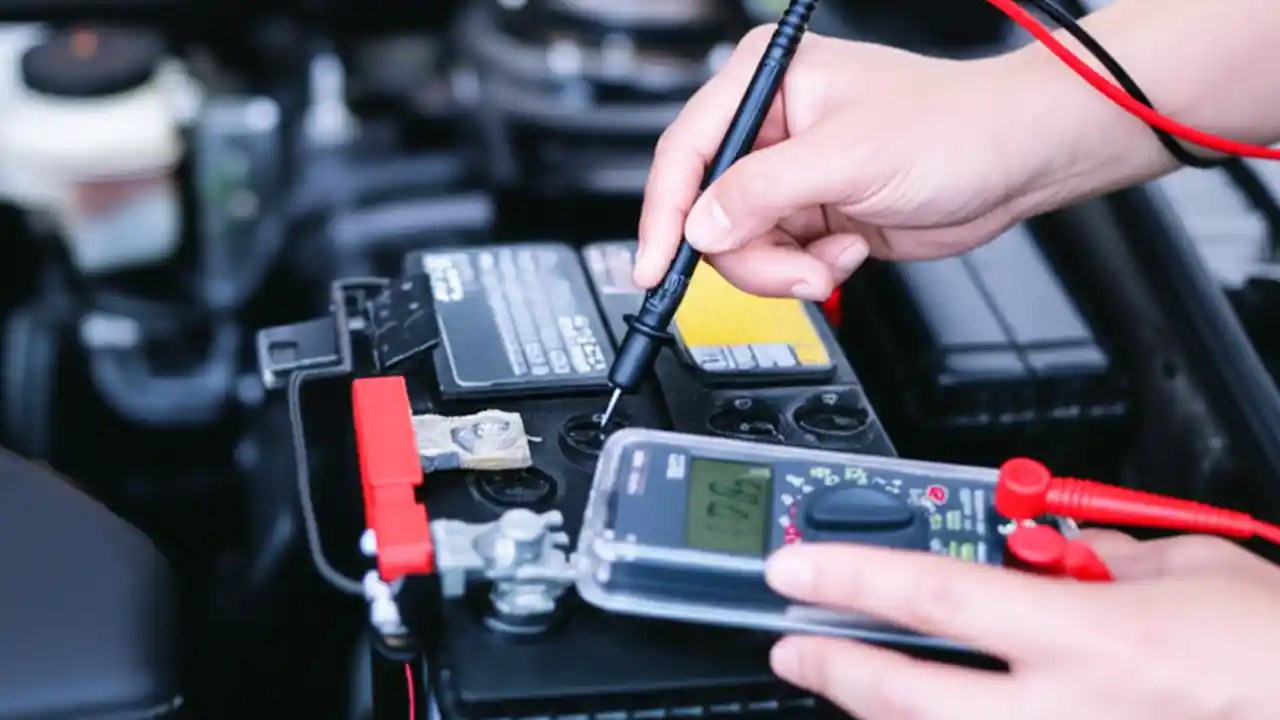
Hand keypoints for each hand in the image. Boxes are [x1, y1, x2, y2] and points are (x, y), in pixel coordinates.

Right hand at [634, 28, 1076, 300]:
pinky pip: (777, 262)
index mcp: (764, 83)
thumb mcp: (847, 157)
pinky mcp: (811, 214)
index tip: (654, 267)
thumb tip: (700, 227)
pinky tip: (848, 250)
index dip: (664, 215)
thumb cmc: (953, 127)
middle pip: (707, 212)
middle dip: (749, 253)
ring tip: (832, 257)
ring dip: (786, 268)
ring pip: (740, 246)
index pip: (685, 152)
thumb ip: (762, 193)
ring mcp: (789, 176)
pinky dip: (809, 270)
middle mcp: (768, 127)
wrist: (1013, 162)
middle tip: (794, 268)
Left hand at [764, 532, 1279, 718]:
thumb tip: (1047, 550)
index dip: (852, 578)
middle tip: (791, 645)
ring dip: (881, 711)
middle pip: (914, 700)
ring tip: (849, 679)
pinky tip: (939, 712)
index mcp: (1096, 637)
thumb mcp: (1192, 570)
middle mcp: (1075, 711)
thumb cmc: (1278, 652)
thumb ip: (1101, 556)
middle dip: (837, 671)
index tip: (796, 568)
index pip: (939, 596)